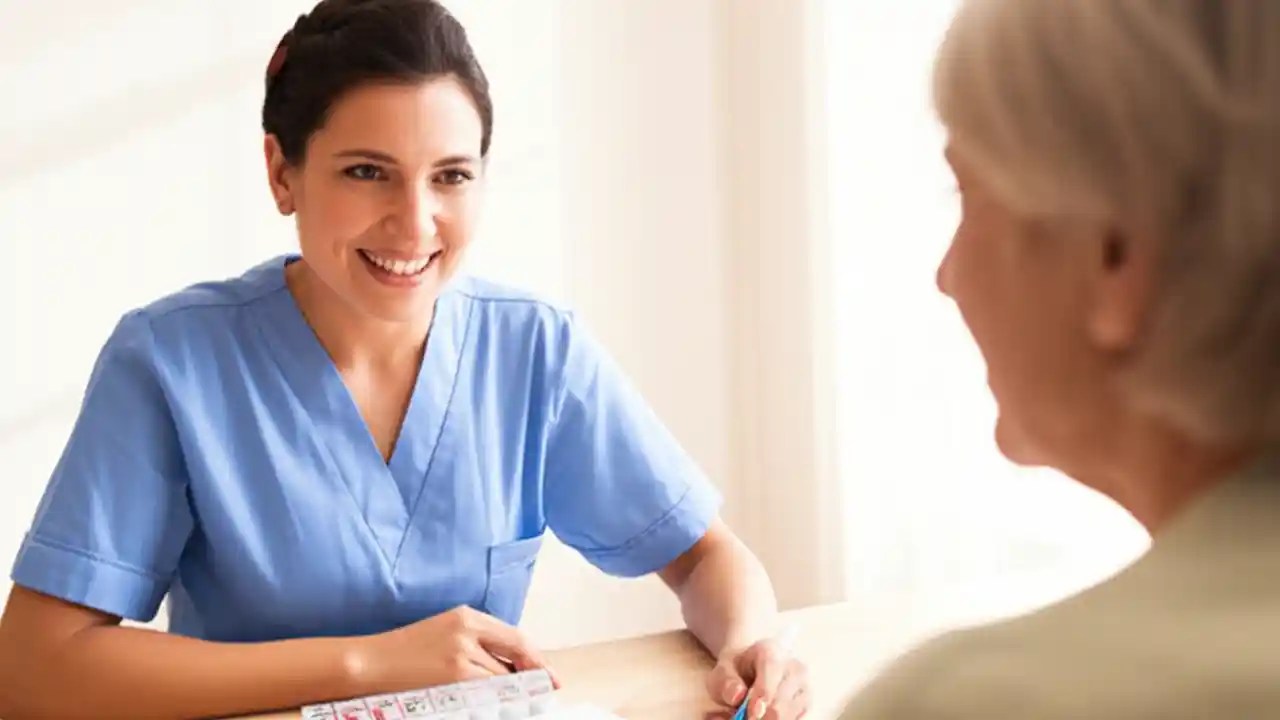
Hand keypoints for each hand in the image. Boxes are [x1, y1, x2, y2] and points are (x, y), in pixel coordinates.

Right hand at [356, 605, 558, 691]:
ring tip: (509, 704)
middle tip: (536, 698)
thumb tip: (514, 667)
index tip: (551, 679)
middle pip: (514, 661)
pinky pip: (485, 694)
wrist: (369, 663)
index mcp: (467, 617)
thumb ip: (479, 641)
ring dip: (508, 694)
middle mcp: (468, 632)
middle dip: (526, 682)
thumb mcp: (445, 632)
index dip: (539, 661)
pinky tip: (492, 706)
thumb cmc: (405, 650)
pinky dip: (493, 702)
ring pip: (501, 681)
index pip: (517, 638)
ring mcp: (461, 657)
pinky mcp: (452, 679)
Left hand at [706, 639, 808, 719]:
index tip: (752, 713)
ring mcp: (804, 686)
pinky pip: (798, 718)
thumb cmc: (736, 672)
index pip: (772, 669)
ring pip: (794, 711)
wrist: (750, 671)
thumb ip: (727, 683)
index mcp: (770, 651)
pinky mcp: (807, 703)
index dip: (763, 694)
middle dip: (766, 715)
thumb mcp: (723, 673)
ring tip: (754, 718)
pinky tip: (766, 718)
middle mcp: (793, 666)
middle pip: (785, 696)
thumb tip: (737, 696)